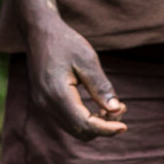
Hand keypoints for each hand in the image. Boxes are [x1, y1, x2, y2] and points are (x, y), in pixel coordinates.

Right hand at [23, 14, 126, 139]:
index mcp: (56, 93)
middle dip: (104, 126)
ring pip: (75, 129)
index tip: (125, 126)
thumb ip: (101, 87)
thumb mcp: (87, 60)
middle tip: (120, 107)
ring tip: (112, 106)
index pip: (85, 124)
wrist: (38, 31)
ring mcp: (42, 104)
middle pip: (81, 132)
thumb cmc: (65, 42)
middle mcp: (45, 103)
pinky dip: (86, 119)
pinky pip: (69, 121)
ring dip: (96, 124)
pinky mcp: (43, 102)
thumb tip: (115, 111)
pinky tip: (99, 107)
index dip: (106, 129)